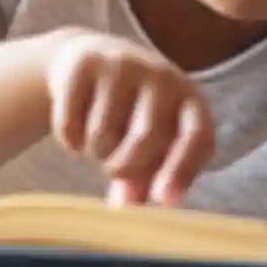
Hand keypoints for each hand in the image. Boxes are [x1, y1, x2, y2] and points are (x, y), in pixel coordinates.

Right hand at [46, 30, 214, 205]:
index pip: (197, 137)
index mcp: (191, 100)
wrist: (93, 60)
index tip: (161, 200)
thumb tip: (126, 207)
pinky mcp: (85, 63)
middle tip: (113, 169)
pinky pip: (71, 123)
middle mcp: (162, 76)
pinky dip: (69, 140)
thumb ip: (145, 178)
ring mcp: (124, 65)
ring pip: (102, 134)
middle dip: (124, 166)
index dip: (181, 170)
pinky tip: (75, 128)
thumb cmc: (133, 114)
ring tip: (98, 139)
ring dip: (95, 151)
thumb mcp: (151, 143)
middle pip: (146, 138)